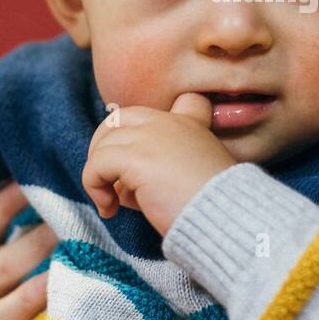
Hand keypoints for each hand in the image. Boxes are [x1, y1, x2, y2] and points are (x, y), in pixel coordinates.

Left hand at [82, 92, 236, 235]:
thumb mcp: (193, 176)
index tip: (141, 158)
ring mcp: (151, 136)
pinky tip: (110, 209)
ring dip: (98, 174)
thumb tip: (123, 186)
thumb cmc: (212, 208)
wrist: (224, 218)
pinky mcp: (135, 156)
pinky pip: (96, 165)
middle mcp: (169, 122)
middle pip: (119, 118)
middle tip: (108, 180)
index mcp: (190, 124)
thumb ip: (161, 169)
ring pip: (103, 144)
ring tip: (111, 202)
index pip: (171, 102)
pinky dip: (94, 187)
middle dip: (104, 147)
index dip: (145, 126)